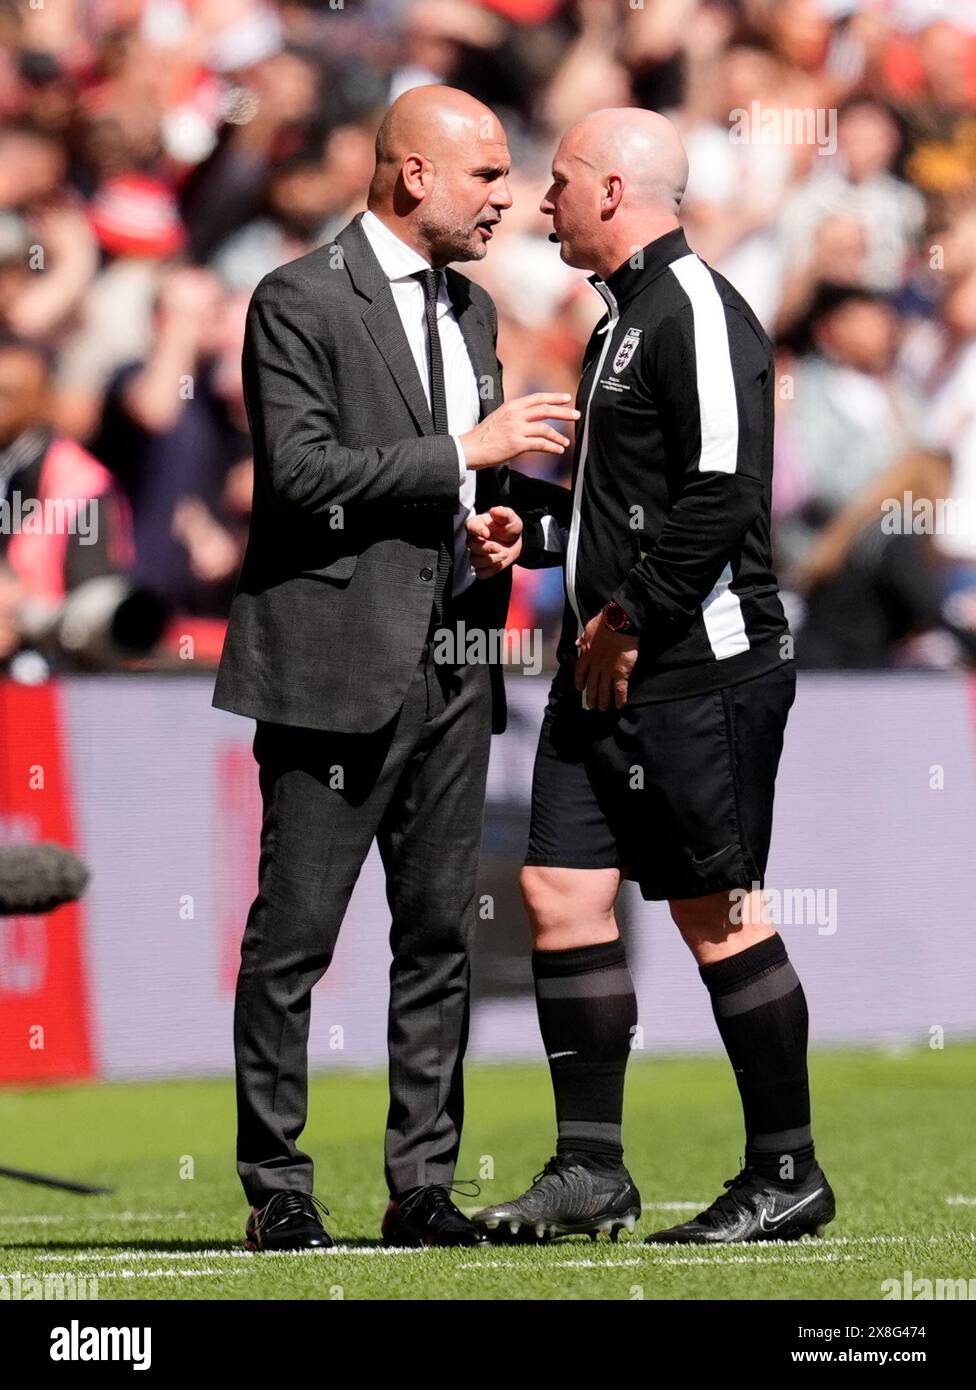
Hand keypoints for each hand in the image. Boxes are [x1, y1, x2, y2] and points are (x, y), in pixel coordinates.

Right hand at [460, 393, 578, 468]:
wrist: (470, 448)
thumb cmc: (484, 436)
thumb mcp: (499, 417)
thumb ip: (515, 415)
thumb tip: (530, 418)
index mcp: (512, 406)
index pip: (537, 398)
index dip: (554, 397)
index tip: (567, 398)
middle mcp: (515, 415)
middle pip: (546, 410)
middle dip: (564, 412)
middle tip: (576, 415)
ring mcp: (516, 429)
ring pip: (545, 428)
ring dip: (559, 436)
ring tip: (565, 442)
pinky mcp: (517, 444)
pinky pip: (541, 444)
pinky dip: (552, 447)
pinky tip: (558, 450)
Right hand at [466, 505, 522, 578]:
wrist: (516, 541)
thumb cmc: (509, 527)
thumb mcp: (510, 518)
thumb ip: (503, 513)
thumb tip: (495, 511)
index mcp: (478, 525)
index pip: (470, 526)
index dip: (477, 530)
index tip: (487, 533)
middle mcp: (474, 539)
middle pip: (471, 546)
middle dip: (486, 549)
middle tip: (500, 548)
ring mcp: (476, 554)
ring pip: (475, 561)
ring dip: (491, 560)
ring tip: (504, 554)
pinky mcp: (482, 566)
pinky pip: (481, 573)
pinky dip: (491, 570)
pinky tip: (499, 563)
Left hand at [575, 612, 638, 710]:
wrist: (618, 622)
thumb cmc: (604, 623)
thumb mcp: (589, 629)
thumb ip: (583, 638)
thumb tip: (577, 643)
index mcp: (586, 655)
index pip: (580, 672)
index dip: (580, 681)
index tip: (580, 688)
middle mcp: (595, 665)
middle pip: (592, 685)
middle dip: (591, 697)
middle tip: (591, 705)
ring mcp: (608, 670)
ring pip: (604, 690)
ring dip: (603, 701)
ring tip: (602, 709)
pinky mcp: (621, 673)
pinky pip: (620, 689)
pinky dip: (620, 699)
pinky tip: (620, 706)